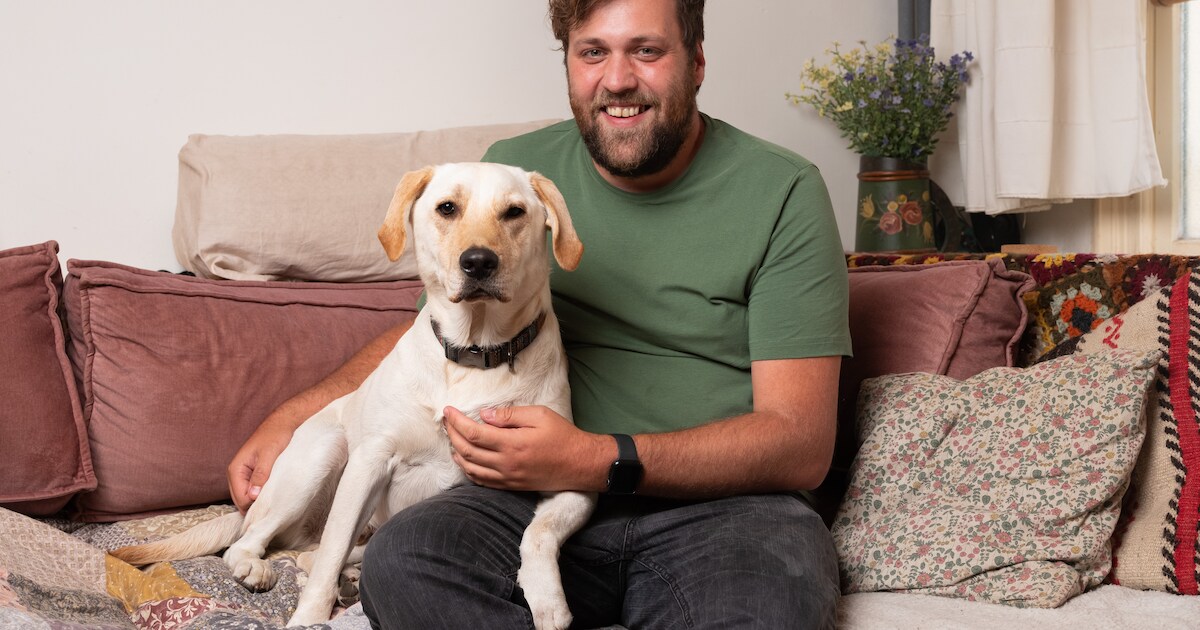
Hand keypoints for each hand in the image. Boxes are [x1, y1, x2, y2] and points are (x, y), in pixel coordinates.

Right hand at [227, 414, 295, 512]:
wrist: (282, 423)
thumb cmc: (276, 436)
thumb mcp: (269, 455)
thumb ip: (260, 474)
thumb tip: (252, 496)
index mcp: (236, 469)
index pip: (241, 499)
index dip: (255, 505)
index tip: (272, 504)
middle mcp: (236, 474)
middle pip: (242, 501)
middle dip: (256, 505)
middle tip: (275, 503)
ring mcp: (243, 475)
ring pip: (248, 497)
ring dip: (260, 500)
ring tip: (275, 497)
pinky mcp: (252, 475)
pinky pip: (254, 491)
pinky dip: (262, 494)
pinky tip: (273, 492)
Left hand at [443, 405, 609, 491]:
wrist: (580, 465)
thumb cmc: (563, 437)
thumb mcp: (540, 416)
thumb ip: (510, 415)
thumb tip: (484, 415)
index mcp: (512, 444)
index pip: (474, 433)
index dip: (456, 422)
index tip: (448, 410)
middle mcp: (506, 464)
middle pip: (467, 451)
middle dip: (452, 434)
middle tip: (446, 421)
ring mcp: (508, 478)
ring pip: (471, 469)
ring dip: (456, 453)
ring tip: (452, 438)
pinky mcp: (511, 486)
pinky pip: (482, 481)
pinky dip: (468, 470)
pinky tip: (465, 460)